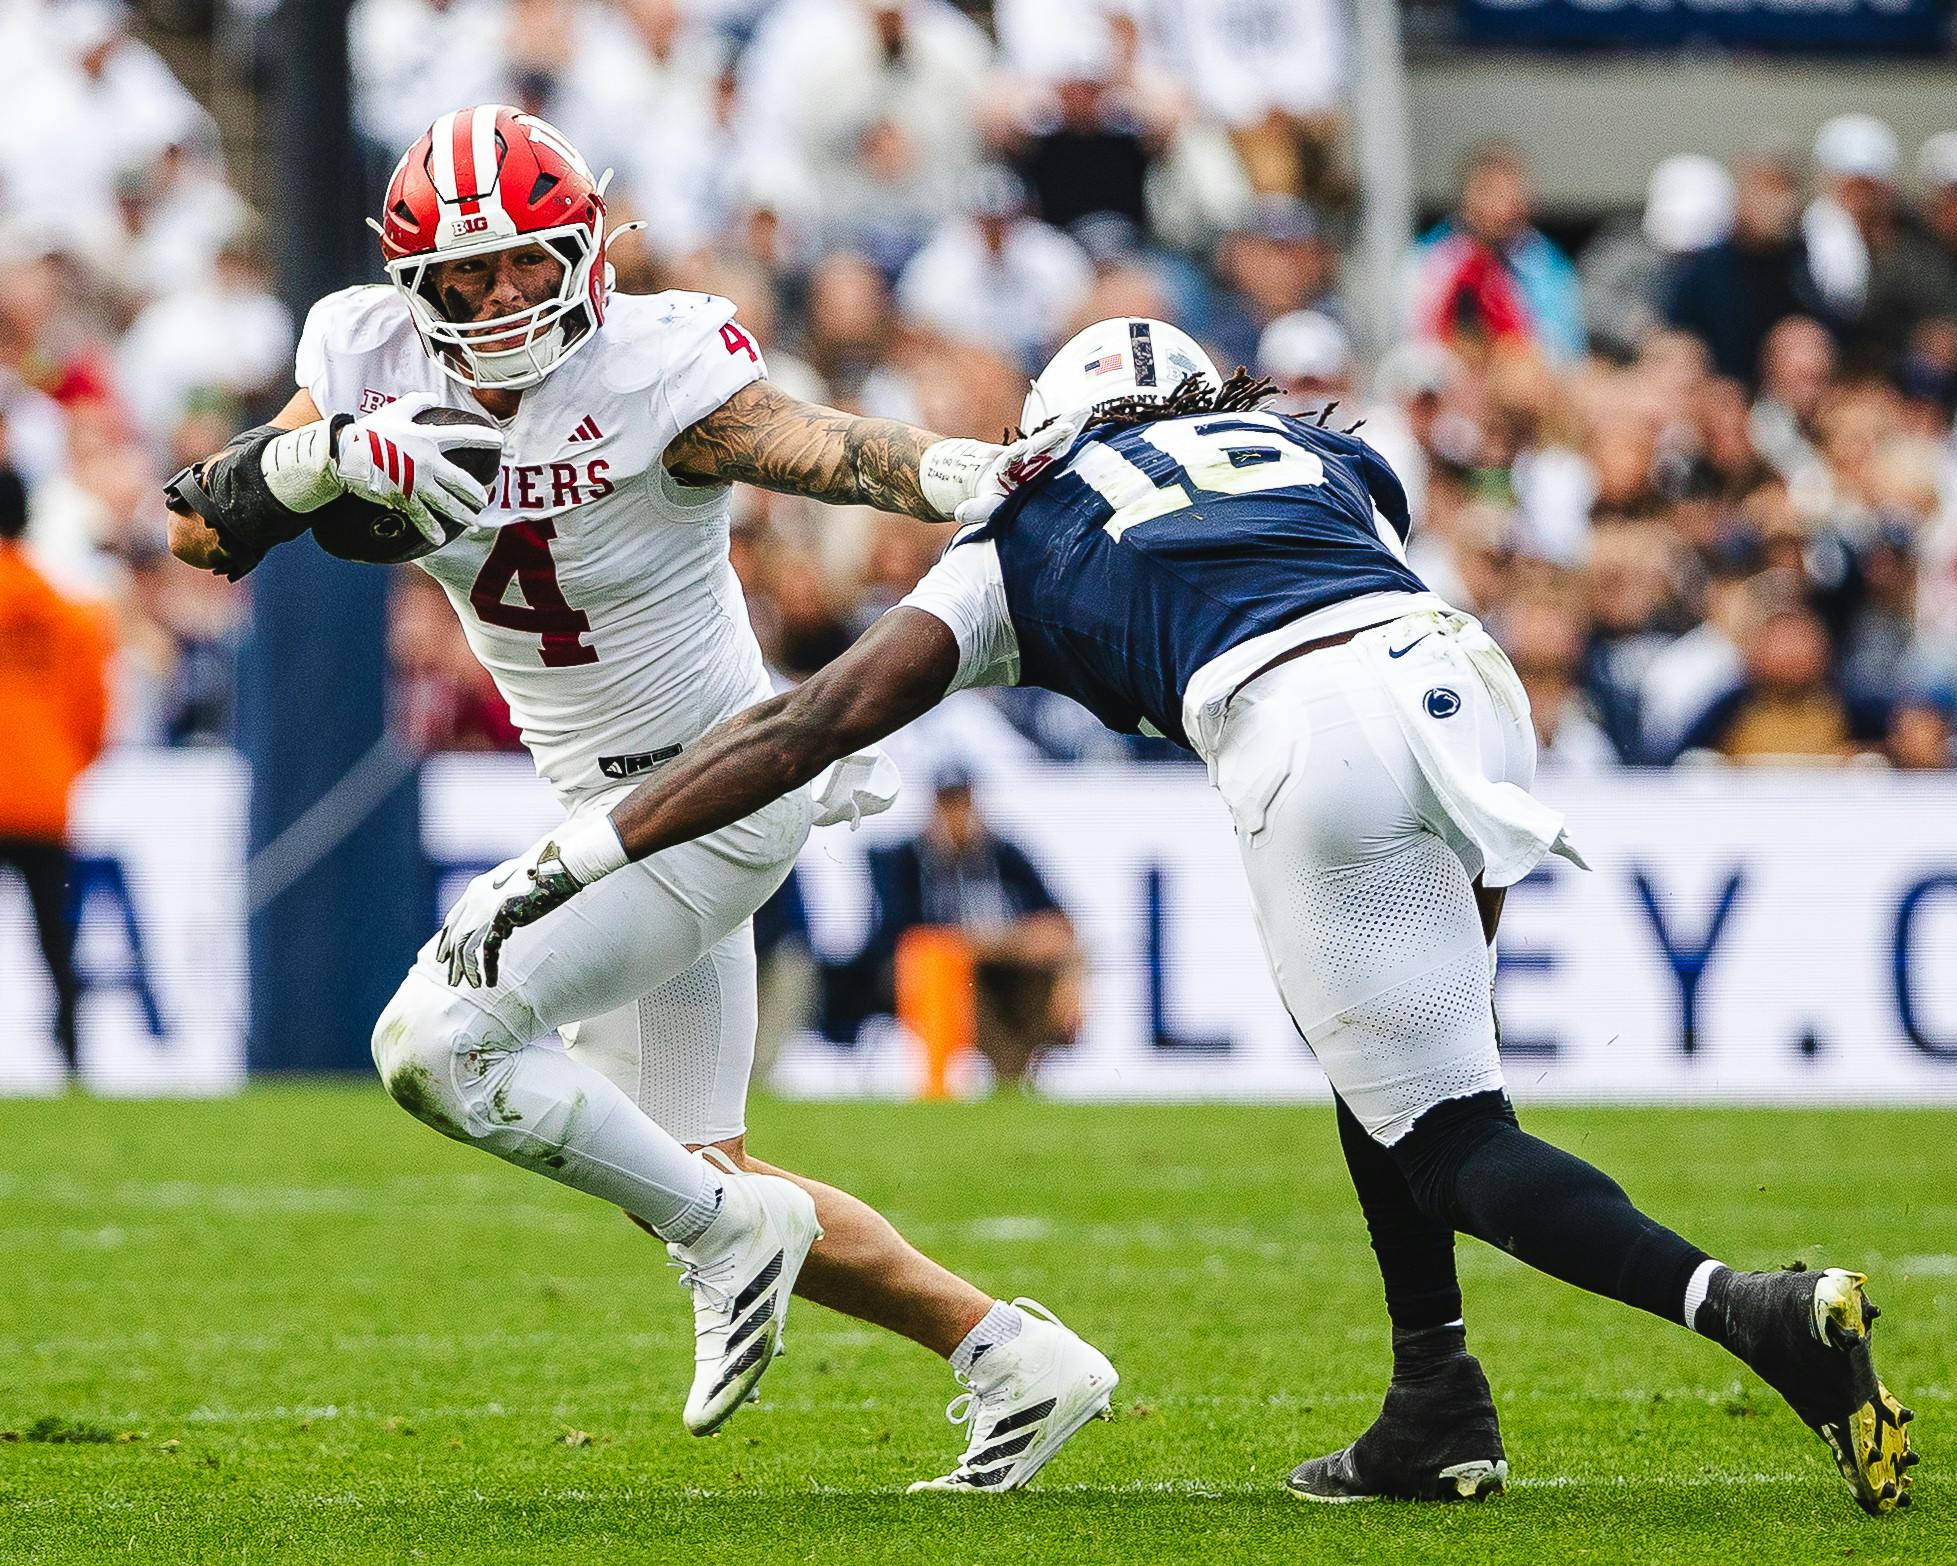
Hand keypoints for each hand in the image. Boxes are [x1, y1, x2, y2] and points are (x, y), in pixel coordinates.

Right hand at [335, 391, 501, 545]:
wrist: (346, 452)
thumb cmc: (370, 430)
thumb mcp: (395, 411)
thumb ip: (416, 402)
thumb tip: (431, 396)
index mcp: (428, 440)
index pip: (462, 437)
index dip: (483, 438)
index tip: (499, 440)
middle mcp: (429, 463)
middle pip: (462, 482)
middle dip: (476, 493)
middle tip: (484, 501)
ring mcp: (418, 484)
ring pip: (448, 504)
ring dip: (463, 514)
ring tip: (473, 523)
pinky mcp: (404, 498)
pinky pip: (423, 517)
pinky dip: (432, 530)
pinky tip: (440, 539)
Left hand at [435, 838, 583, 988]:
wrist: (556, 867)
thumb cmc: (542, 870)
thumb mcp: (514, 883)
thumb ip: (502, 899)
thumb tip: (501, 927)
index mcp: (476, 888)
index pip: (453, 918)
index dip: (446, 939)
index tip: (443, 956)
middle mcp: (475, 898)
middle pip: (455, 935)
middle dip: (452, 960)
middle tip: (453, 979)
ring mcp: (485, 909)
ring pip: (465, 947)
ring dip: (466, 969)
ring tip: (472, 984)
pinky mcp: (500, 919)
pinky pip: (488, 951)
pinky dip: (487, 969)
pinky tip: (490, 982)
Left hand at [954, 411, 1084, 527]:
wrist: (998, 486)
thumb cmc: (993, 497)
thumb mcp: (983, 504)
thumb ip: (974, 509)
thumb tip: (958, 513)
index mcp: (1008, 463)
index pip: (1013, 456)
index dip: (1018, 453)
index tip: (1024, 450)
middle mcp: (1024, 453)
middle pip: (1038, 442)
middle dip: (1050, 436)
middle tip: (1065, 429)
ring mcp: (1039, 451)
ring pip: (1053, 436)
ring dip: (1067, 425)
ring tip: (1082, 411)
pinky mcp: (1050, 453)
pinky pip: (1064, 439)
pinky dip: (1074, 425)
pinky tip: (1086, 411)